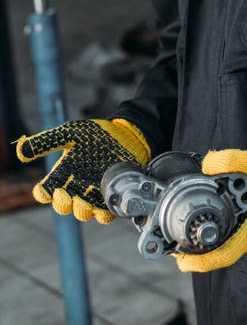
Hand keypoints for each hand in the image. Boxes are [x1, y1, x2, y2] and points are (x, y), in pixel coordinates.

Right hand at [15, 118, 150, 222]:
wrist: (124, 135)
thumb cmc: (94, 134)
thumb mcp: (70, 133)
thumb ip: (47, 141)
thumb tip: (20, 151)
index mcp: (62, 174)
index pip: (45, 191)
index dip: (43, 193)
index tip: (44, 190)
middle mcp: (75, 188)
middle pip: (63, 205)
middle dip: (63, 204)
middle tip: (66, 197)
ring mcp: (94, 194)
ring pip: (84, 212)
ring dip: (83, 210)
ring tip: (86, 203)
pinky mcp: (111, 196)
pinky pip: (106, 213)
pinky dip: (105, 212)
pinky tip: (107, 202)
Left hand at [175, 143, 246, 271]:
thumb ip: (228, 160)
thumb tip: (206, 166)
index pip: (226, 255)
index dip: (201, 261)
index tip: (182, 259)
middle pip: (224, 253)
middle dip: (199, 250)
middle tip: (177, 242)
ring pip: (228, 244)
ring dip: (209, 238)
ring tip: (188, 229)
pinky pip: (234, 235)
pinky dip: (219, 229)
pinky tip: (208, 217)